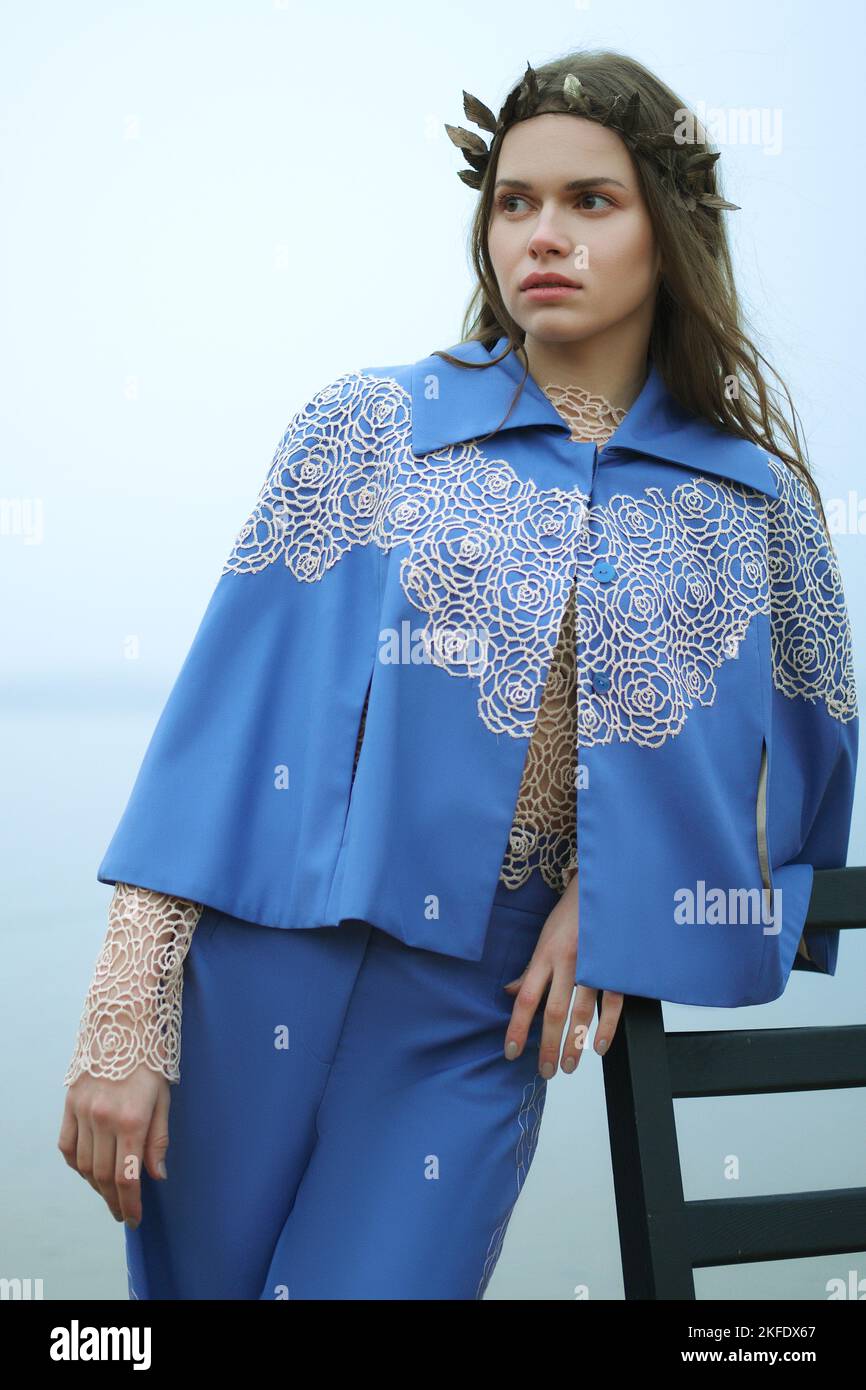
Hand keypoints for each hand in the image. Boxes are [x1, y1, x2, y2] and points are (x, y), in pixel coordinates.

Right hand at [58, 1065, 169, 1228]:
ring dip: (97, 1186)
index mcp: (132, 1120)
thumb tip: (157, 1176)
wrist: (122, 1021)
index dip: (131, 1204)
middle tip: (124, 1213)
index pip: (127, 1177)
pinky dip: (77, 1164)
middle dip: (114, 1201)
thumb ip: (159, 1140)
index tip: (134, 1218)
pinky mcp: (70, 1104)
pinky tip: (89, 1171)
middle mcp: (103, 1120)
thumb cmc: (151, 1059)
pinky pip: (67, 1146)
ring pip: (85, 1165)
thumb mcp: (164, 1098)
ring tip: (110, 1194)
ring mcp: (82, 1112)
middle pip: (104, 1176)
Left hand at [502, 873, 623, 1076]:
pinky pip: (612, 1003)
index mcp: (545, 955)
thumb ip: (531, 970)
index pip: (525, 998)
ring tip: (567, 1065)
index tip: (511, 1051)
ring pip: (582, 1012)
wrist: (603, 887)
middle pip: (553, 1011)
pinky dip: (606, 1028)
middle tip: (544, 1071)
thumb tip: (510, 993)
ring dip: (574, 1043)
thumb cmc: (571, 914)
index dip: (517, 1027)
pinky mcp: (616, 967)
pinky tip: (599, 1047)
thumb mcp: (544, 938)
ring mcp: (593, 965)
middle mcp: (567, 962)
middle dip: (547, 1045)